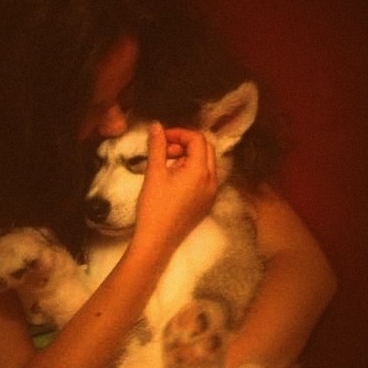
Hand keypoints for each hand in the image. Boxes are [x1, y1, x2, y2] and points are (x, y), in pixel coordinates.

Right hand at [134, 124, 217, 252]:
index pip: (197, 139)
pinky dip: (192, 171)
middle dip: (186, 144)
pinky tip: (174, 180)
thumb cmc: (154, 207)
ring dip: (189, 157)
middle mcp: (212, 181)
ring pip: (206, 164)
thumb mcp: (154, 173)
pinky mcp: (206, 204)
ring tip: (167, 165)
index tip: (162, 139)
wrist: (157, 241)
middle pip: (206, 149)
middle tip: (165, 151)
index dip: (179, 134)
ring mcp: (211, 194)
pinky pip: (205, 179)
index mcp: (201, 172)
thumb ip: (157, 147)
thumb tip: (156, 127)